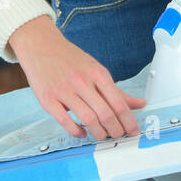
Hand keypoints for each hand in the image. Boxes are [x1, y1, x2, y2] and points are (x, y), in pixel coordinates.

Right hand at [8, 15, 145, 140]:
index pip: (119, 103)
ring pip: (88, 119)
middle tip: (118, 135)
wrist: (41, 45)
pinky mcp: (48, 99)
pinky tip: (82, 132)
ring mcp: (64, 90)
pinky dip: (77, 131)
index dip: (129, 121)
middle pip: (106, 114)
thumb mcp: (96, 70)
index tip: (133, 131)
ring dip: (99, 133)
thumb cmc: (70, 59)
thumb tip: (140, 104)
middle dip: (116, 130)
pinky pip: (65, 121)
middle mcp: (82, 81)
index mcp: (97, 73)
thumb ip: (116, 91)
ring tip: (101, 135)